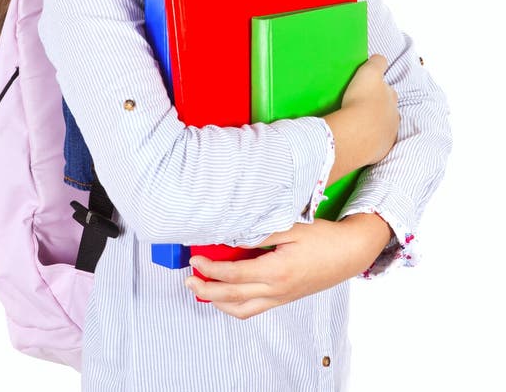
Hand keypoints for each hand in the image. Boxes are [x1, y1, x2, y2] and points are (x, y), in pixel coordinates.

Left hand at [184, 214, 391, 318]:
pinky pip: (254, 309)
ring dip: (218, 302)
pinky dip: (235, 305)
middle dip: (206, 290)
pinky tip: (227, 294)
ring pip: (242, 309)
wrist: (349, 254)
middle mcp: (277, 290)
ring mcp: (281, 297)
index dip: (210, 268)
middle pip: (232, 297)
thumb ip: (260, 234)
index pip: (234, 275)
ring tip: (202, 289)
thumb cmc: (323, 238)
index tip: (195, 258)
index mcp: (277, 271)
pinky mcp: (284, 298)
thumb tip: (232, 238)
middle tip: (189, 280)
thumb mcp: (291, 227)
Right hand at [338, 53, 399, 164]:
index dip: (377, 89)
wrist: (354, 133)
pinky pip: (374, 144)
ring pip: (382, 127)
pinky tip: (357, 138)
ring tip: (357, 124)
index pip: (387, 90)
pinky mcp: (379, 151)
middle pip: (387, 110)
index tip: (367, 90)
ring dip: (373, 125)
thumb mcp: (369, 72)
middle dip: (378, 108)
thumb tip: (380, 60)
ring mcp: (388, 135)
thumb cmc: (361, 100)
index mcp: (392, 97)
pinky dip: (369, 141)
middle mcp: (394, 116)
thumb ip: (377, 62)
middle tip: (361, 107)